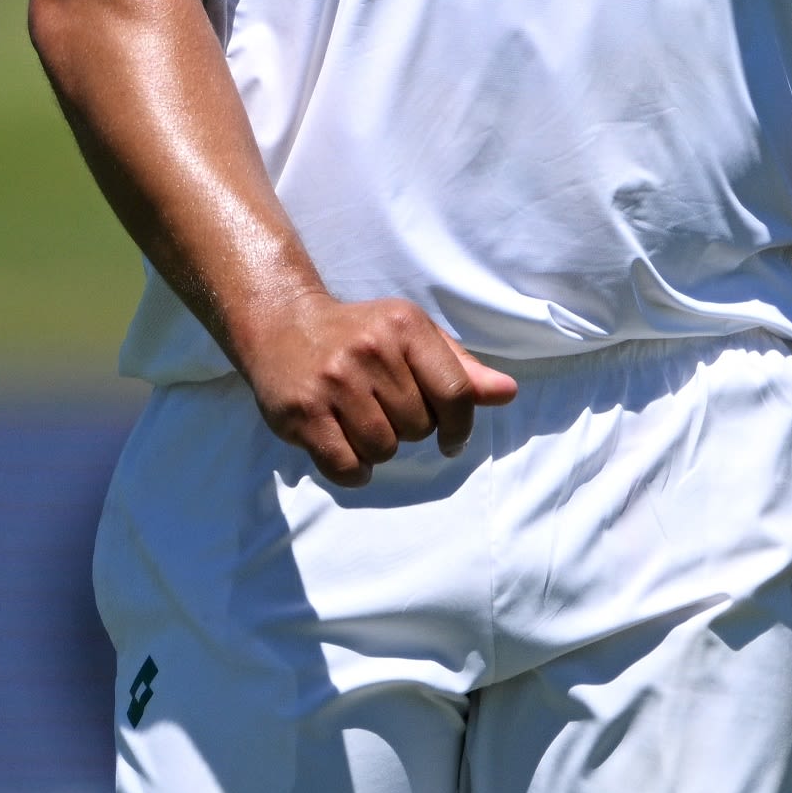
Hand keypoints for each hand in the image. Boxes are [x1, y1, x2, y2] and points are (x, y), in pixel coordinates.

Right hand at [243, 288, 517, 487]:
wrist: (283, 323)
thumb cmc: (361, 334)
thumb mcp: (413, 336)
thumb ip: (461, 368)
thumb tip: (508, 393)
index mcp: (405, 326)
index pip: (455, 392)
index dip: (460, 426)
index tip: (451, 438)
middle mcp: (370, 350)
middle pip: (418, 427)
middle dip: (409, 429)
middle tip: (385, 409)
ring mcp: (333, 382)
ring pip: (384, 450)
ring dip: (379, 448)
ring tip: (362, 421)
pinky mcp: (302, 413)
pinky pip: (347, 468)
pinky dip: (354, 469)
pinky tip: (344, 444)